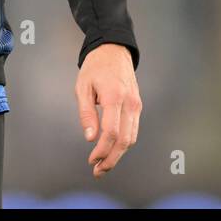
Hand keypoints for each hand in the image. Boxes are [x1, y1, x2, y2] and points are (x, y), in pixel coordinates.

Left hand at [75, 43, 140, 178]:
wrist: (114, 50)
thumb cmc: (95, 67)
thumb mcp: (83, 87)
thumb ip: (86, 113)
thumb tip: (90, 138)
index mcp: (114, 97)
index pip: (111, 133)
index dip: (102, 151)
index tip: (91, 160)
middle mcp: (129, 103)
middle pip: (124, 140)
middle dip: (111, 159)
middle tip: (98, 171)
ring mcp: (136, 104)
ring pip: (132, 138)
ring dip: (118, 155)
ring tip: (104, 165)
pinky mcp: (138, 105)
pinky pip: (133, 130)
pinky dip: (124, 144)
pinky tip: (112, 150)